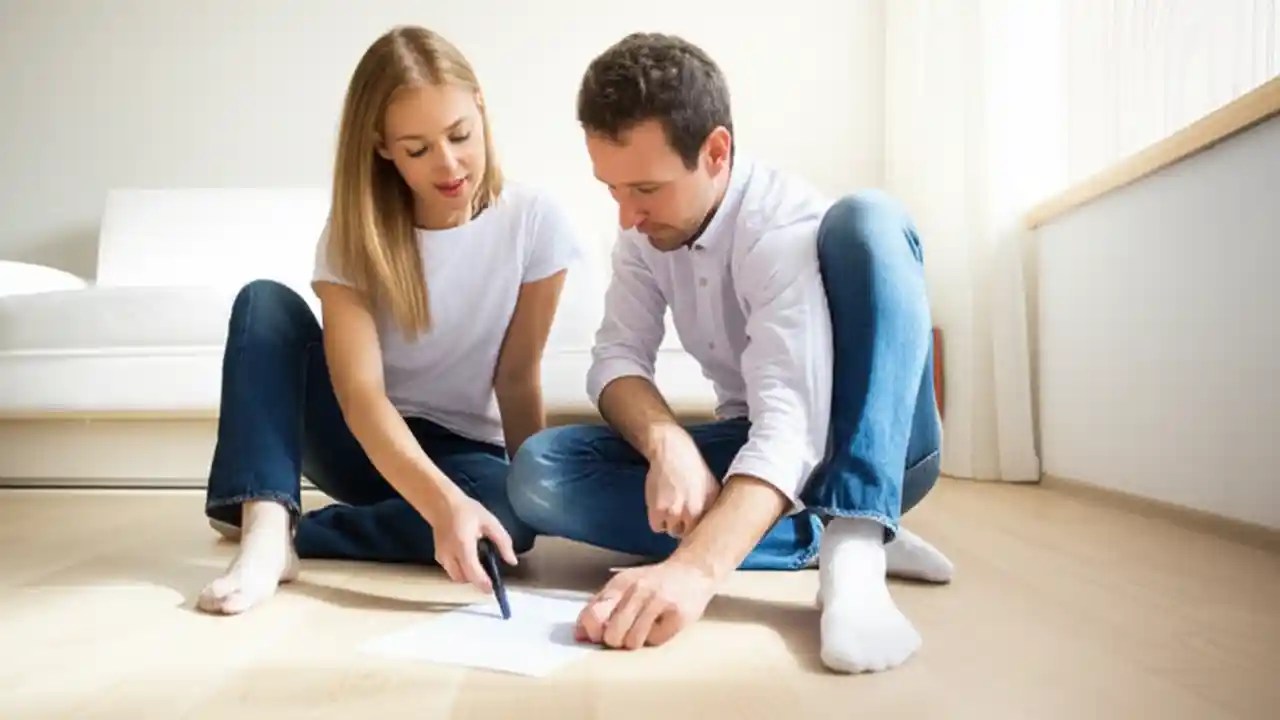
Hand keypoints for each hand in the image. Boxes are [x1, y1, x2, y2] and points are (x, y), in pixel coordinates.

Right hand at [428, 494, 516, 591]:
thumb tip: (512, 562)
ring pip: (456, 577)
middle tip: (488, 573)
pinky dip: (460, 570)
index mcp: (463, 546)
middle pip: (464, 579)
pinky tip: (468, 558)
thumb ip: (503, 542)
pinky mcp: (438, 556)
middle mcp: (450, 555)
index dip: (483, 583)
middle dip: (476, 580)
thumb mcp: (490, 522)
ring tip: (478, 564)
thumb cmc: (467, 511)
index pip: (473, 572)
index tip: (492, 589)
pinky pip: (451, 570)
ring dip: (468, 576)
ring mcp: (441, 556)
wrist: (441, 503)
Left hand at [574, 559, 715, 649]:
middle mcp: (638, 590)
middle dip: (616, 641)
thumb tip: (578, 635)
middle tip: (627, 632)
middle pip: (612, 636)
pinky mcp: (677, 615)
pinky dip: (656, 637)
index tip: (600, 633)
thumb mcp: (624, 587)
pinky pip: (655, 641)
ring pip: (632, 642)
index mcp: (620, 584)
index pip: (593, 615)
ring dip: (637, 640)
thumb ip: (599, 606)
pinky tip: (662, 623)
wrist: (693, 570)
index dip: (593, 632)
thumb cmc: (653, 583)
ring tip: (645, 627)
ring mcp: (658, 601)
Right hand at [646, 432, 719, 537]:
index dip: (698, 530)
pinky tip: (661, 505)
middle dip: (683, 526)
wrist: (673, 453)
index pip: (705, 534)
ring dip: (670, 523)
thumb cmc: (693, 469)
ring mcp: (674, 513)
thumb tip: (716, 527)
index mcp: (708, 509)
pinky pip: (656, 527)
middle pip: (687, 534)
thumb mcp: (712, 488)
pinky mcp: (658, 510)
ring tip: (671, 506)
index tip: (694, 526)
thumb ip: (713, 509)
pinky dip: (657, 520)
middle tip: (680, 513)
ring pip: (671, 531)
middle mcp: (693, 513)